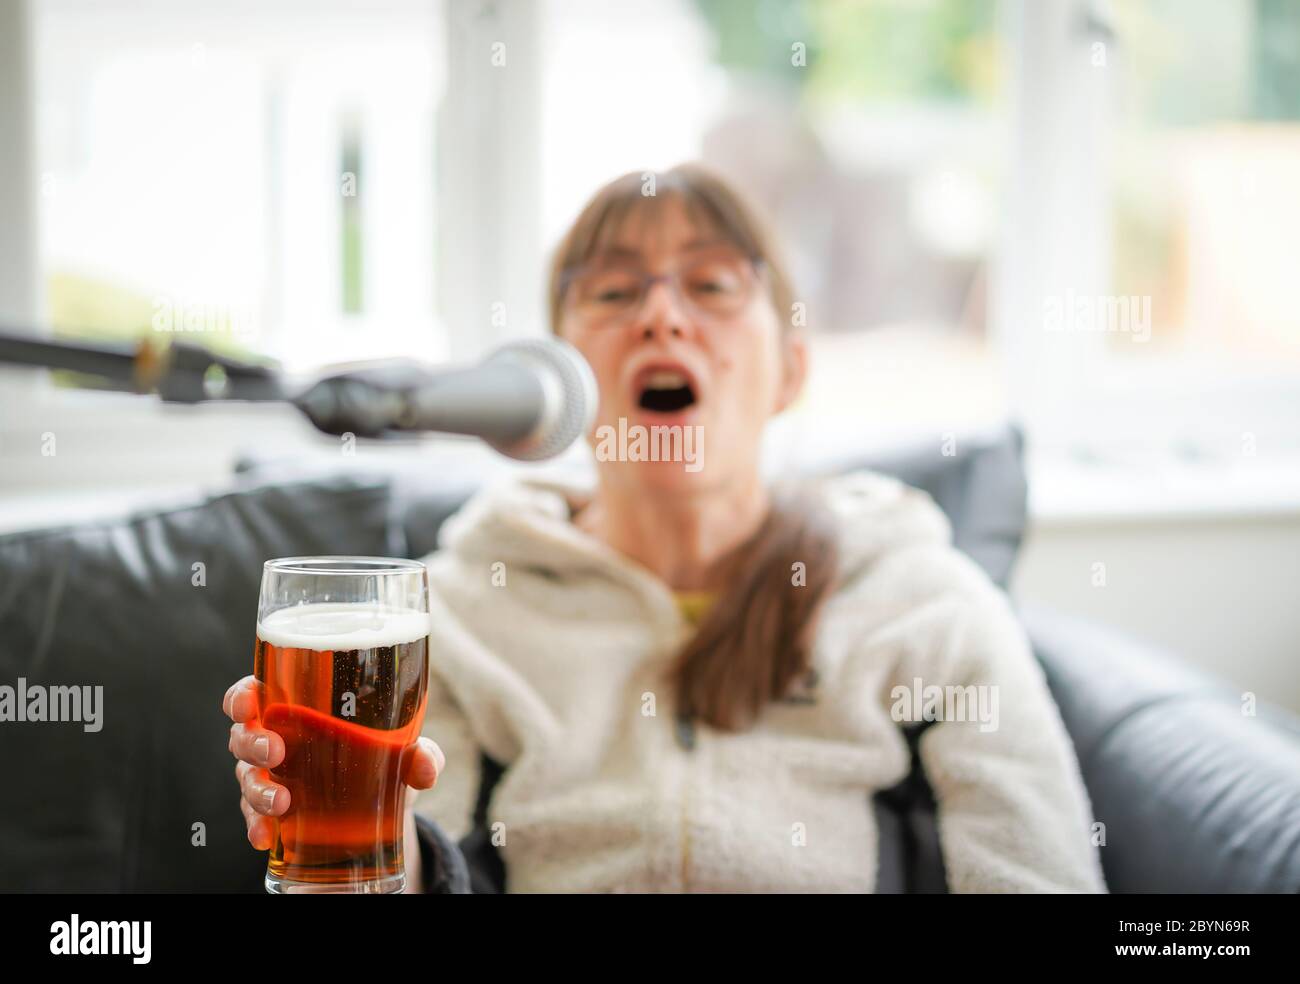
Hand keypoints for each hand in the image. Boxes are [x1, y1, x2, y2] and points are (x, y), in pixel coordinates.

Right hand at [222, 674, 444, 850]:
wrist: (382, 811)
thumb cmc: (382, 759)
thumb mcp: (403, 752)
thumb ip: (419, 754)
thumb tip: (426, 767)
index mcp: (298, 708)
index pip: (256, 692)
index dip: (243, 695)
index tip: (249, 703)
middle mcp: (277, 738)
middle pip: (243, 733)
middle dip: (251, 741)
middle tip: (274, 752)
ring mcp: (270, 777)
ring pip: (246, 776)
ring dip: (257, 789)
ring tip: (281, 802)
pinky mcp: (273, 812)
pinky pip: (254, 817)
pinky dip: (257, 826)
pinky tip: (266, 837)